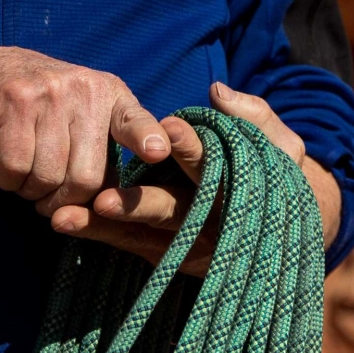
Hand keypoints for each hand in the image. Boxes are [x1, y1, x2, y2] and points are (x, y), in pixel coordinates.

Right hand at [0, 42, 171, 226]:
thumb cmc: (36, 106)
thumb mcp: (77, 110)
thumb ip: (100, 144)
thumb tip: (109, 198)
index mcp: (109, 93)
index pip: (134, 119)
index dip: (145, 137)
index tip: (158, 152)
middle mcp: (84, 88)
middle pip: (86, 176)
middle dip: (64, 202)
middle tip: (49, 201)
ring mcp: (49, 92)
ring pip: (48, 177)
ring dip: (33, 194)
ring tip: (28, 182)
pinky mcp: (13, 101)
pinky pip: (15, 168)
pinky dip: (9, 182)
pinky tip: (7, 171)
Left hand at [60, 81, 340, 273]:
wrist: (290, 240)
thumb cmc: (278, 177)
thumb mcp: (283, 146)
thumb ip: (252, 116)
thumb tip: (216, 91)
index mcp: (242, 189)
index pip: (215, 167)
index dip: (193, 150)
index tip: (168, 129)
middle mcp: (215, 224)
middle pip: (175, 213)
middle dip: (138, 205)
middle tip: (100, 199)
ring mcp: (193, 247)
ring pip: (145, 236)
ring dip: (104, 227)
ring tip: (63, 217)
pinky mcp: (173, 261)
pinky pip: (133, 248)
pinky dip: (101, 236)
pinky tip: (66, 223)